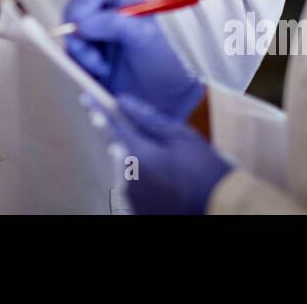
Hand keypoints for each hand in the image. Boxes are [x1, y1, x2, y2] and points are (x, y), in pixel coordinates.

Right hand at [63, 0, 205, 120]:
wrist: (163, 100)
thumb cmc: (161, 64)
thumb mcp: (143, 37)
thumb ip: (113, 23)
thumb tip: (80, 23)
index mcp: (125, 1)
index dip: (84, 2)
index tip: (79, 23)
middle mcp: (109, 15)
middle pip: (76, 9)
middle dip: (78, 30)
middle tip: (85, 48)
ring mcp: (97, 36)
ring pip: (72, 33)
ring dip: (81, 51)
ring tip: (101, 66)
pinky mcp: (89, 56)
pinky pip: (72, 54)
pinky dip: (80, 64)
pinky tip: (100, 73)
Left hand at [86, 94, 230, 214]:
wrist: (220, 208)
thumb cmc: (205, 170)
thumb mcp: (181, 137)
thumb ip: (148, 119)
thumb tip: (123, 101)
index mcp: (139, 155)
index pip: (113, 125)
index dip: (99, 109)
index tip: (86, 97)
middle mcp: (128, 177)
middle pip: (119, 147)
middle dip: (132, 140)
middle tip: (161, 147)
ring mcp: (131, 196)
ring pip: (126, 167)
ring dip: (139, 161)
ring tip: (169, 169)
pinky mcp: (135, 209)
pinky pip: (133, 186)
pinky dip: (143, 180)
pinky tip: (165, 182)